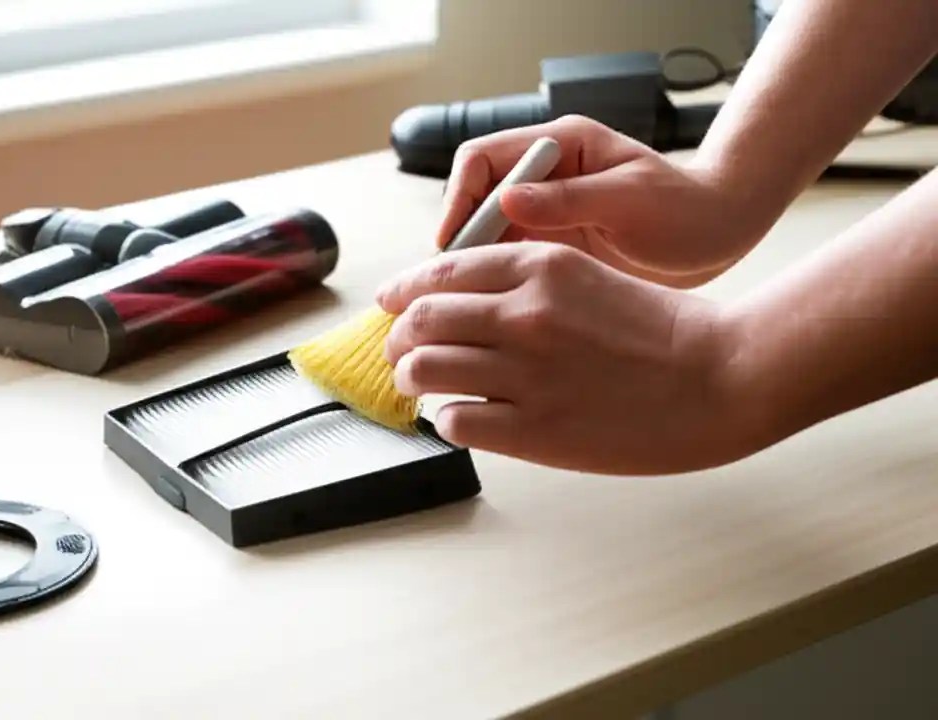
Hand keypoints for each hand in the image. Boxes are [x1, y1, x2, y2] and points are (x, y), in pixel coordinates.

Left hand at [375, 242, 756, 474]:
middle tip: (400, 352)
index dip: (404, 290)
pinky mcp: (533, 429)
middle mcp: (522, 314)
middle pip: (420, 320)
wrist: (720, 378)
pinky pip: (455, 421)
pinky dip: (448, 419)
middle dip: (399, 337)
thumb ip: (523, 283)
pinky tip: (463, 418)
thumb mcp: (586, 278)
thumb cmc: (661, 330)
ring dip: (413, 378)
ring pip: (423, 370)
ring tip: (421, 386)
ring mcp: (524, 374)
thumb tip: (458, 302)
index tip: (391, 303)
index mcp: (538, 268)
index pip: (439, 271)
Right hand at [438, 115, 771, 287]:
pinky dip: (491, 282)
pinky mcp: (550, 245)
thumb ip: (570, 199)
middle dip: (457, 238)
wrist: (719, 237)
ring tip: (464, 304)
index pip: (482, 159)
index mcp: (561, 145)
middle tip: (450, 284)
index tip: (453, 242)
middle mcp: (543, 175)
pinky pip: (505, 259)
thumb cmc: (687, 210)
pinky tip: (490, 310)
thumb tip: (507, 201)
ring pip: (483, 234)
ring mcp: (544, 211)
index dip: (459, 198)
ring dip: (470, 265)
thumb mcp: (632, 201)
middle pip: (473, 198)